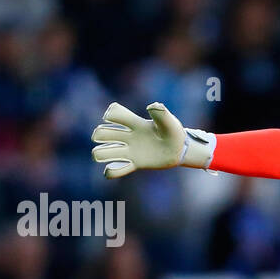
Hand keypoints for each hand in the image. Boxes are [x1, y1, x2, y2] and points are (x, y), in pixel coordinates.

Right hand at [90, 102, 214, 178]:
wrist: (180, 150)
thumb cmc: (174, 133)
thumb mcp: (170, 122)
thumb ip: (162, 113)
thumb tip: (151, 106)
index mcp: (135, 123)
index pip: (114, 114)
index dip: (109, 114)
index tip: (112, 118)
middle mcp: (129, 136)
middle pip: (102, 132)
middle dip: (99, 135)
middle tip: (112, 140)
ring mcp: (130, 151)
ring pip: (104, 152)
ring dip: (100, 154)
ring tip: (109, 156)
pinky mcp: (135, 164)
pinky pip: (117, 170)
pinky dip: (111, 172)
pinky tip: (111, 171)